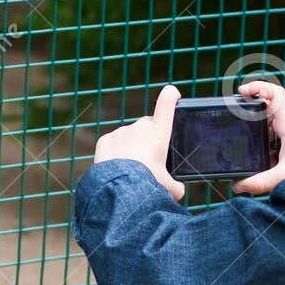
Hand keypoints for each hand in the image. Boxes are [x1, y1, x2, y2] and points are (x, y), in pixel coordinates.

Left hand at [93, 84, 185, 200]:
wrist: (119, 188)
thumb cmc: (147, 184)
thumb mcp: (168, 187)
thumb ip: (175, 187)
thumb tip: (178, 191)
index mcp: (159, 132)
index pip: (167, 104)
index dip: (170, 96)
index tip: (172, 92)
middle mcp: (140, 127)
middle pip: (148, 127)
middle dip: (148, 139)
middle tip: (148, 161)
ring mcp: (122, 132)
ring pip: (129, 137)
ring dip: (131, 148)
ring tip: (131, 170)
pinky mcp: (106, 140)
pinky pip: (113, 145)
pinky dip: (115, 154)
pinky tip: (117, 168)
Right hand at [233, 81, 284, 194]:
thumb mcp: (284, 176)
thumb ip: (259, 182)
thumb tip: (237, 187)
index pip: (274, 94)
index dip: (258, 87)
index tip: (242, 91)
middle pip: (265, 107)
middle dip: (249, 110)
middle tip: (233, 117)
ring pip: (267, 122)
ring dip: (256, 129)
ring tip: (242, 139)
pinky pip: (272, 135)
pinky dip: (263, 142)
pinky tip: (258, 156)